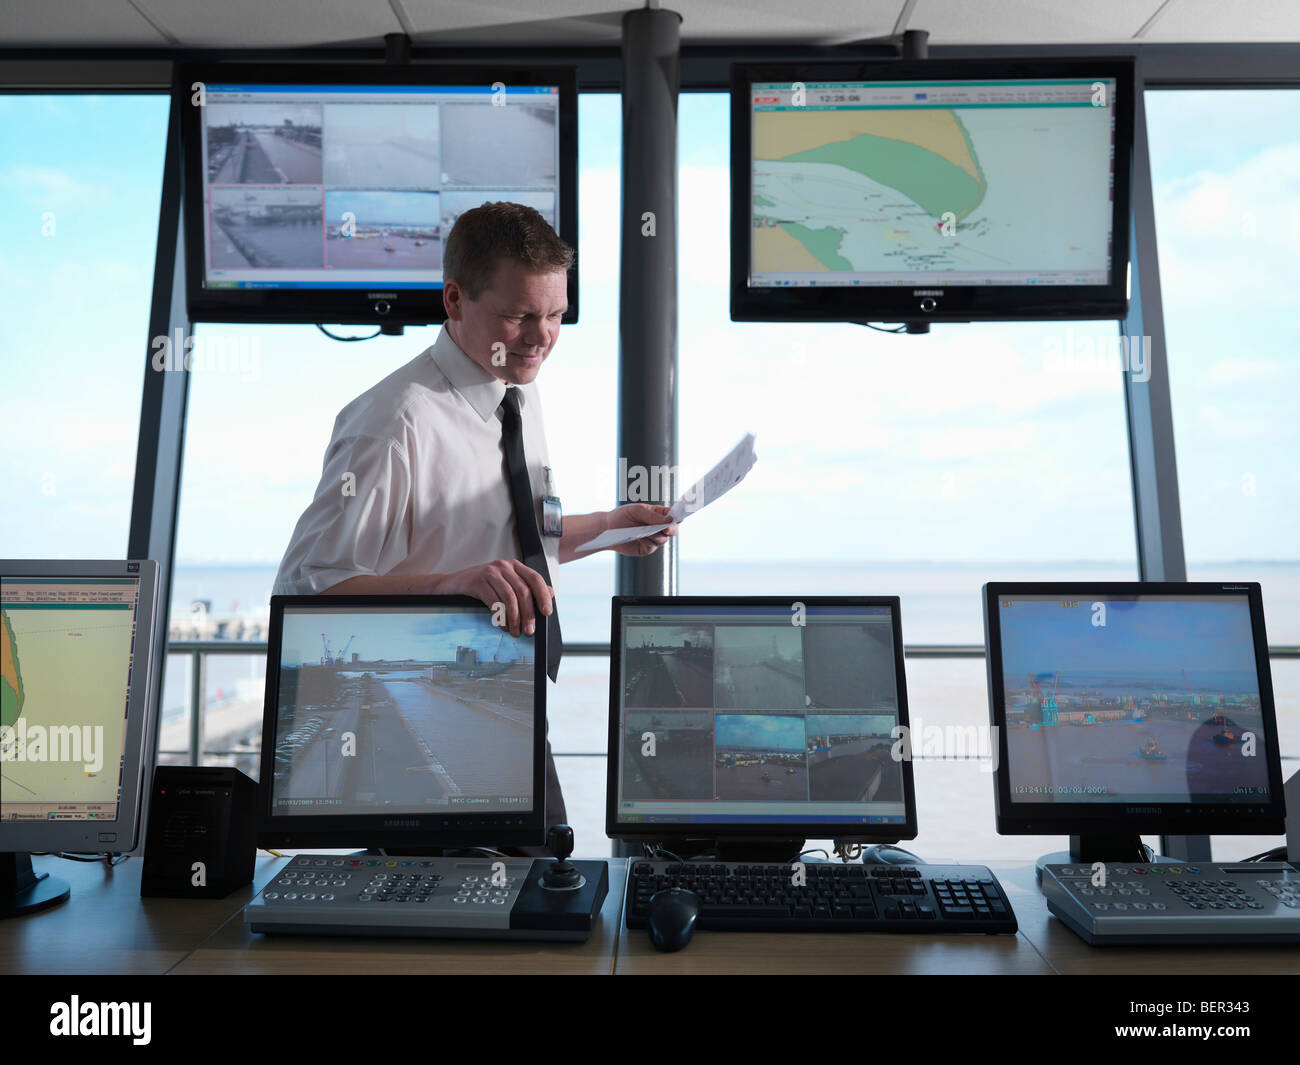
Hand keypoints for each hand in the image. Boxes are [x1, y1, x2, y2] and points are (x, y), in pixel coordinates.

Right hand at [433, 559, 552, 636]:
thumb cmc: (481, 587)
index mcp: (514, 566)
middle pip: (523, 591)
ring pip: (510, 597)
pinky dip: (501, 616)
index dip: (543, 596)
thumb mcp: (505, 585)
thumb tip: (550, 594)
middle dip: (528, 614)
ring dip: (515, 618)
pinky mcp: (478, 581)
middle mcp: (504, 566)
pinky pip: (494, 601)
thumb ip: (525, 588)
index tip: (547, 612)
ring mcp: (490, 572)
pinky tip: (503, 625)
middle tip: (529, 631)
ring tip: (515, 632)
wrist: (452, 585)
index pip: (535, 578)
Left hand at [606, 503, 678, 556]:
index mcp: (657, 514)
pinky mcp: (646, 548)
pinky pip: (653, 546)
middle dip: (671, 529)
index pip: (672, 515)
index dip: (678, 517)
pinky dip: (647, 542)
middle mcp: (657, 527)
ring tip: (643, 532)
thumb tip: (669, 520)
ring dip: (655, 535)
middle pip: (673, 530)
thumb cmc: (622, 516)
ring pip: (663, 539)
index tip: (679, 518)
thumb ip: (653, 515)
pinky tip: (639, 538)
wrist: (607, 529)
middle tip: (666, 529)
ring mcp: (653, 539)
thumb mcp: (637, 510)